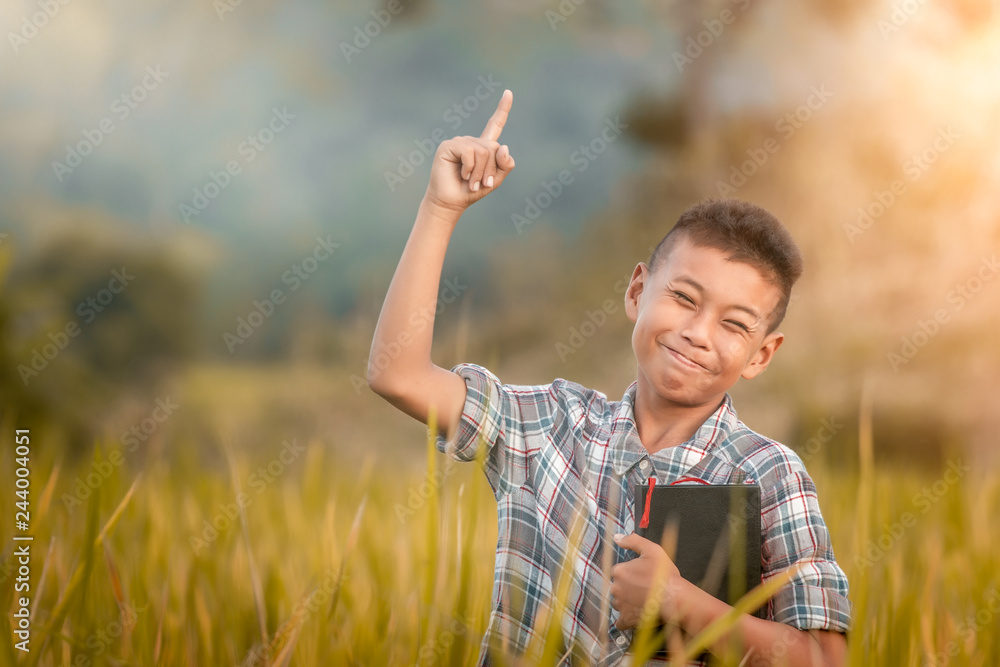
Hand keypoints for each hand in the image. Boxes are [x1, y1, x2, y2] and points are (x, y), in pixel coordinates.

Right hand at [423, 89, 514, 214]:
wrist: (452, 201)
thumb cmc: (472, 191)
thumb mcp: (496, 180)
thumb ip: (505, 165)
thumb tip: (504, 146)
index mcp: (484, 147)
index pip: (495, 125)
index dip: (502, 109)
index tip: (509, 92)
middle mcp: (472, 141)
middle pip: (493, 147)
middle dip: (491, 170)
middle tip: (482, 184)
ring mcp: (460, 142)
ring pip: (483, 151)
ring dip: (480, 172)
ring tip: (471, 182)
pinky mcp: (448, 146)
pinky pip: (469, 152)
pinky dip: (469, 168)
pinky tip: (462, 174)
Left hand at [610, 532, 683, 629]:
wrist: (675, 598)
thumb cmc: (665, 574)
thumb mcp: (651, 550)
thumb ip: (632, 541)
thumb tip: (617, 537)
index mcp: (619, 571)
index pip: (619, 572)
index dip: (631, 574)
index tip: (642, 577)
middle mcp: (615, 588)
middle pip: (618, 587)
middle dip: (628, 588)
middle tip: (645, 589)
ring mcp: (620, 605)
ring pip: (619, 603)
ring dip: (628, 603)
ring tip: (644, 601)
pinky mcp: (626, 619)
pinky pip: (620, 621)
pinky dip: (626, 619)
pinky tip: (635, 615)